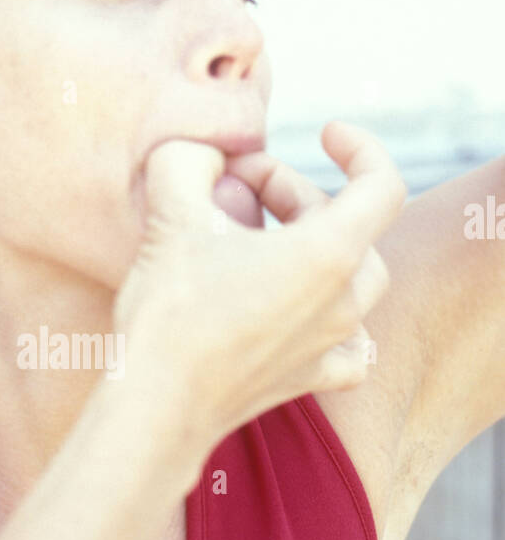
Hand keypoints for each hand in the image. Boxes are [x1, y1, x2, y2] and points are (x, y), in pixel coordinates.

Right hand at [112, 121, 406, 463]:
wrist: (156, 405)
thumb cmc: (169, 313)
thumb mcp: (170, 214)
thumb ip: (189, 162)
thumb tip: (203, 153)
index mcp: (329, 255)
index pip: (382, 185)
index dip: (359, 148)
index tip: (324, 134)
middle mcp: (343, 302)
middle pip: (354, 228)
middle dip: (299, 195)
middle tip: (237, 187)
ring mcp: (331, 345)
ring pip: (355, 281)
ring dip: (317, 248)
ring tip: (260, 241)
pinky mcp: (308, 379)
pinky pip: (351, 345)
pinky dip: (337, 320)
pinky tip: (305, 313)